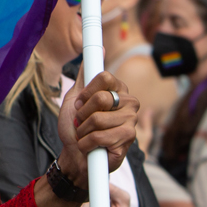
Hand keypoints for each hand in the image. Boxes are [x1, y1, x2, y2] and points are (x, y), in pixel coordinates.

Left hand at [59, 71, 138, 188]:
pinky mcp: (129, 139)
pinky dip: (86, 143)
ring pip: (98, 118)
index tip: (80, 103)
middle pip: (101, 97)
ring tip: (85, 135)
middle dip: (82, 113)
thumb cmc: (76, 127)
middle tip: (81, 122)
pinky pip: (100, 136)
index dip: (86, 91)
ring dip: (83, 130)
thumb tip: (99, 49)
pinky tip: (90, 147)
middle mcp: (129, 103)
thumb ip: (85, 76)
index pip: (104, 76)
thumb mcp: (75, 98)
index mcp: (119, 90)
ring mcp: (131, 121)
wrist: (75, 156)